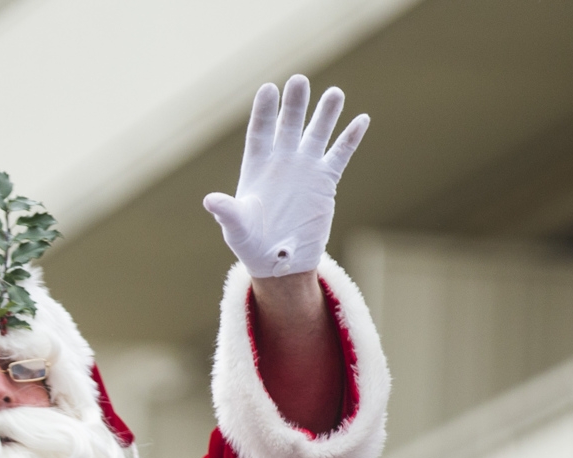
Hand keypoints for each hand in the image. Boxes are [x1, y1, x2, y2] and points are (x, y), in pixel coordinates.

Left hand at [204, 75, 368, 277]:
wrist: (279, 261)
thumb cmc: (251, 244)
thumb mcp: (237, 229)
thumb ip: (228, 212)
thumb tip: (210, 201)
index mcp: (256, 166)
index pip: (260, 132)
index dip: (264, 111)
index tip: (269, 89)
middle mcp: (281, 160)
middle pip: (289, 125)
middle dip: (295, 104)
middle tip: (299, 81)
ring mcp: (304, 168)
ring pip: (317, 134)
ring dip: (326, 114)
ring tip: (335, 94)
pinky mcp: (325, 181)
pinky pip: (339, 155)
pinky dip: (350, 138)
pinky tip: (362, 119)